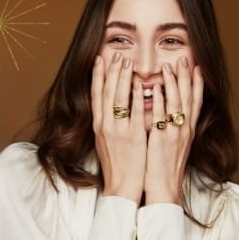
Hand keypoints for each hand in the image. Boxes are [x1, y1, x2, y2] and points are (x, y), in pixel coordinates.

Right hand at [91, 53, 146, 202]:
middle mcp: (105, 125)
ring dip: (123, 78)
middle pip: (106, 92)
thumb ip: (107, 122)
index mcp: (98, 125)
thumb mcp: (105, 140)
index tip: (100, 59)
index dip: (97, 75)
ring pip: (119, 98)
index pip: (96, 94)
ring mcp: (119, 130)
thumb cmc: (116, 163)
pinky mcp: (134, 136)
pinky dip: (138, 96)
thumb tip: (109, 105)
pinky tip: (142, 83)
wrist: (122, 185)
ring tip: (128, 61)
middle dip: (111, 71)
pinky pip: (136, 111)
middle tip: (117, 54)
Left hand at [144, 57, 202, 204]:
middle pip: (188, 98)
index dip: (197, 84)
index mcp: (187, 131)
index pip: (195, 102)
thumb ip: (173, 128)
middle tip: (185, 59)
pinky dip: (159, 101)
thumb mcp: (175, 145)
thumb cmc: (165, 168)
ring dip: (172, 83)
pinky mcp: (161, 139)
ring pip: (176, 103)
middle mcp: (184, 130)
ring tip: (168, 66)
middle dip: (187, 77)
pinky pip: (160, 116)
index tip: (197, 68)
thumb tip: (170, 115)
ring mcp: (173, 134)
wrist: (164, 188)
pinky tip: (154, 88)